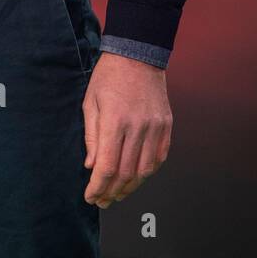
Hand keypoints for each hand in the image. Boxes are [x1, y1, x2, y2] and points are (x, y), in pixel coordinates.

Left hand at [82, 51, 171, 207]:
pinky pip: (158, 158)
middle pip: (125, 173)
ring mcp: (155, 128)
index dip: (97, 187)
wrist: (138, 55)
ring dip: (130, 187)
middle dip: (111, 192)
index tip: (90, 197)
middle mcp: (138, 127)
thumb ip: (91, 137)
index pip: (106, 166)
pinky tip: (136, 178)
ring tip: (117, 194)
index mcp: (115, 122)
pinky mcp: (166, 126)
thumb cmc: (108, 77)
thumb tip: (91, 167)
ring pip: (144, 170)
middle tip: (102, 201)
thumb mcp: (90, 103)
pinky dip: (147, 172)